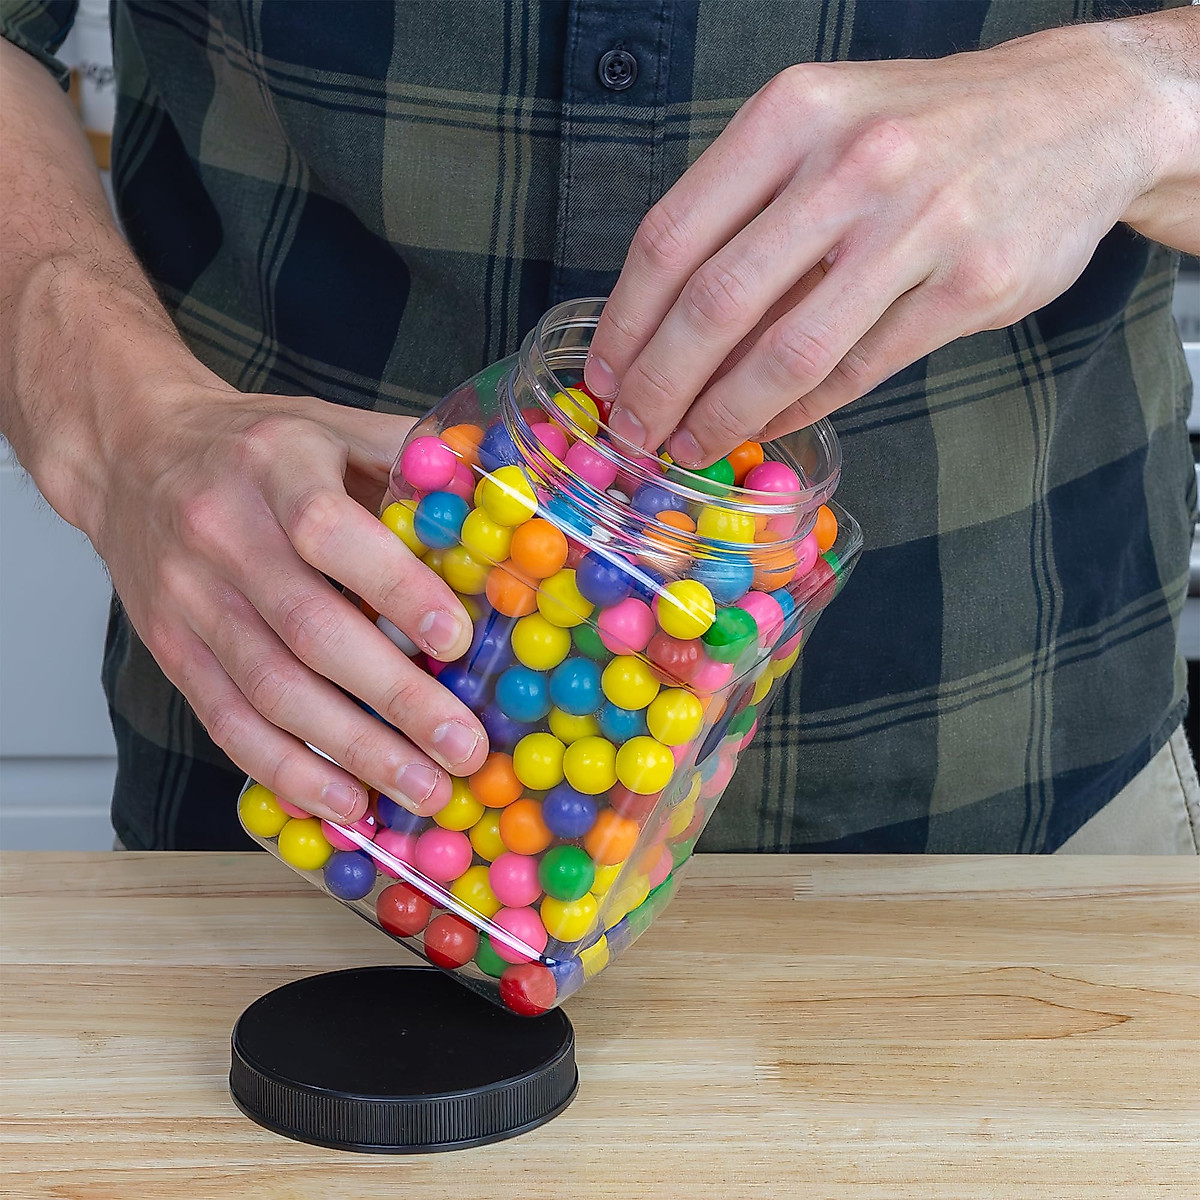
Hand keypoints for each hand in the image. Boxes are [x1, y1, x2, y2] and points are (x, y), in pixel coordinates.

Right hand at [85, 379, 487, 824]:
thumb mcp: (331, 424)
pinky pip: (228, 722)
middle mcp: (223, 535)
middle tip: (463, 747)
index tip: (454, 639)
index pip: (329, 530)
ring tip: (423, 789)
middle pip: (309, 629)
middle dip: (395, 698)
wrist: (130, 456)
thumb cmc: (254, 447)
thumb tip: (502, 498)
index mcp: (274, 466)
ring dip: (354, 751)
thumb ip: (411, 454)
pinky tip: (346, 800)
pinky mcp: (172, 650)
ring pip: (271, 691)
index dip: (394, 588)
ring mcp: (191, 600)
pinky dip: (289, 771)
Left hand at [585, 16, 1196, 466]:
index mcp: (793, 115)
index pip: (672, 236)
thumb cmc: (925, 128)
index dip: (625, 323)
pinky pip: (858, 369)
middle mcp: (851, 162)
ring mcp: (919, 225)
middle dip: (661, 386)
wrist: (1080, 114)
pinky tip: (768, 425)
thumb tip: (664, 323)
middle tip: (634, 434)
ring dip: (726, 414)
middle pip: (717, 302)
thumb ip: (747, 210)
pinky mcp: (971, 286)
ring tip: (692, 445)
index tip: (605, 377)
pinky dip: (801, 409)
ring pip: (789, 350)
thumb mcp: (824, 126)